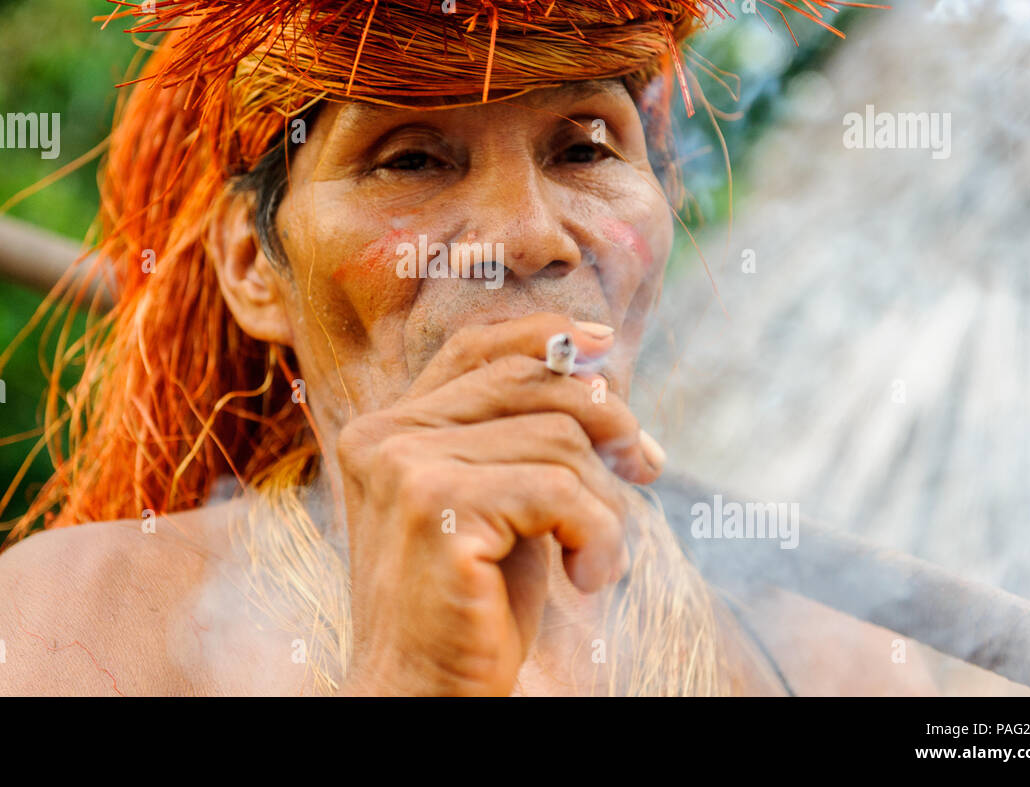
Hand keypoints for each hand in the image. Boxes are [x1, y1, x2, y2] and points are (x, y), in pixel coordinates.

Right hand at [335, 312, 661, 695]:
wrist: (420, 695)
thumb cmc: (472, 606)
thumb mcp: (500, 506)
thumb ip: (525, 441)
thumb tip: (609, 385)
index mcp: (388, 428)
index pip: (475, 349)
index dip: (544, 335)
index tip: (606, 346)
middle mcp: (385, 435)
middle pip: (528, 380)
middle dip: (606, 417)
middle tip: (645, 466)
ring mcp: (404, 466)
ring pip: (557, 438)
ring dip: (605, 502)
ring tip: (596, 557)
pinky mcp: (436, 507)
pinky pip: (560, 491)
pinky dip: (598, 534)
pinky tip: (588, 579)